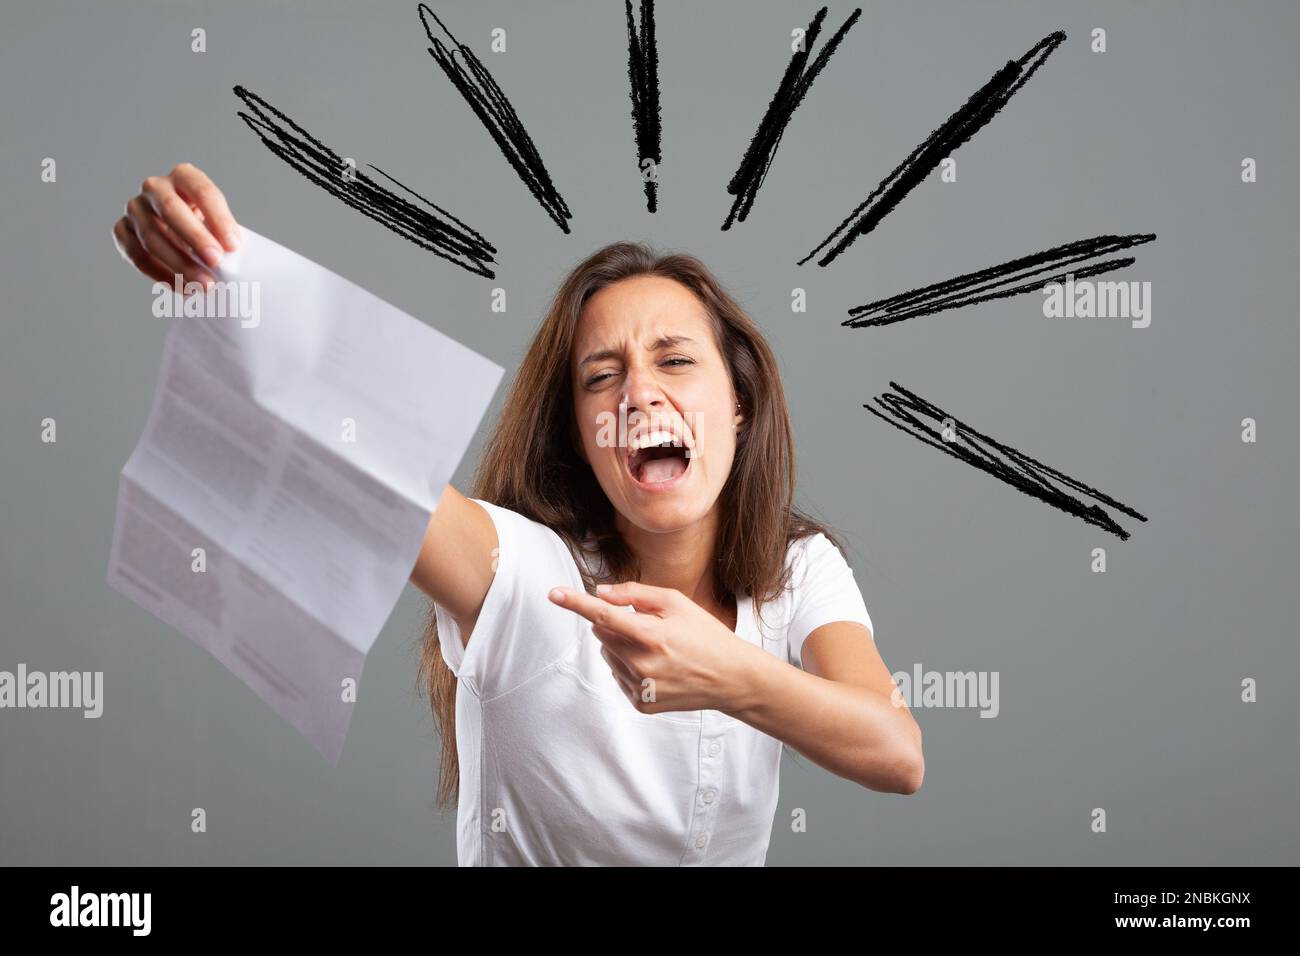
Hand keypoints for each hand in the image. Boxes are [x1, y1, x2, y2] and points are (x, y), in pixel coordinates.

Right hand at [112, 163, 240, 290]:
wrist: (183, 235)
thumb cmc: (208, 227)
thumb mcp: (219, 223)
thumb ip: (225, 234)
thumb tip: (234, 257)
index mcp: (184, 176)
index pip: (201, 191)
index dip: (218, 218)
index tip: (234, 245)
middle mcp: (154, 187)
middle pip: (171, 210)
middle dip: (195, 238)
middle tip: (216, 261)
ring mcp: (135, 208)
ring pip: (151, 236)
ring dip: (179, 264)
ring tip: (204, 284)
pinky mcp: (122, 231)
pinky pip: (138, 256)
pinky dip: (162, 275)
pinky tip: (184, 289)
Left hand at [547, 581, 759, 714]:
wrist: (730, 679)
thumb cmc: (705, 634)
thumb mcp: (677, 603)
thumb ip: (636, 594)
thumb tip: (601, 592)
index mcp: (651, 635)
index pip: (603, 616)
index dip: (576, 603)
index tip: (553, 594)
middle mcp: (642, 664)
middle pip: (602, 634)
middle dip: (614, 623)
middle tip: (644, 624)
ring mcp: (641, 687)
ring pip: (608, 655)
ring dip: (621, 645)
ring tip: (656, 648)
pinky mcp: (642, 702)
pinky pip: (619, 675)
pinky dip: (629, 666)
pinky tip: (657, 667)